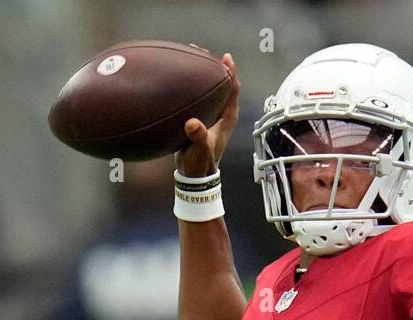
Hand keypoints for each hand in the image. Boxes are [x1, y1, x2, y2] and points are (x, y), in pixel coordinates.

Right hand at [177, 51, 239, 176]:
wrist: (195, 174)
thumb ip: (198, 136)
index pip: (233, 89)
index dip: (230, 72)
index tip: (225, 57)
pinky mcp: (201, 119)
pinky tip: (179, 80)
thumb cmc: (201, 163)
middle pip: (222, 84)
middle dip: (214, 67)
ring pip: (211, 89)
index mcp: (227, 117)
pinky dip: (192, 86)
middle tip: (202, 52)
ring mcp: (212, 115)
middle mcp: (222, 113)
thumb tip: (192, 123)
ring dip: (203, 75)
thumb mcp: (200, 150)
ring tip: (190, 59)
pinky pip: (199, 97)